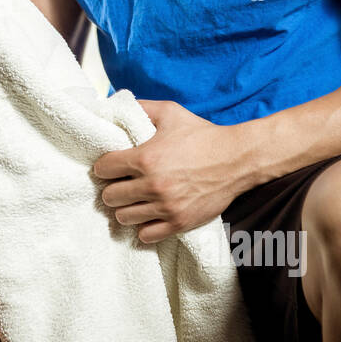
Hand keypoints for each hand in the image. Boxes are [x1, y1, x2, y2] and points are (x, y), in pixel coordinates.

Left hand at [92, 99, 247, 242]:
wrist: (237, 159)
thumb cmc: (203, 134)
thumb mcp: (170, 112)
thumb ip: (141, 108)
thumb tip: (115, 106)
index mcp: (146, 158)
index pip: (103, 169)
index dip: (104, 166)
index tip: (111, 166)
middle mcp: (153, 185)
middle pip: (110, 197)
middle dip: (113, 188)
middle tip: (122, 183)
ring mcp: (166, 206)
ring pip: (124, 217)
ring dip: (126, 208)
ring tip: (134, 199)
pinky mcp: (180, 223)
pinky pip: (145, 235)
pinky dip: (144, 226)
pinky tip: (149, 214)